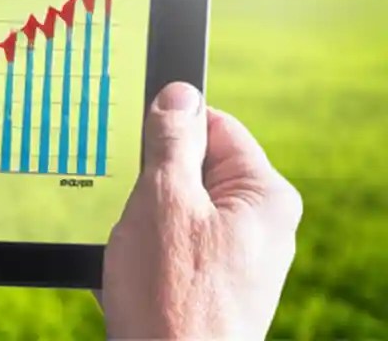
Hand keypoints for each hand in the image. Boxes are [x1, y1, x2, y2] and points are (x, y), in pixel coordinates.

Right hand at [101, 82, 302, 339]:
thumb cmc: (171, 295)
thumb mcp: (162, 200)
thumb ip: (172, 141)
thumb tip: (179, 94)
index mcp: (264, 197)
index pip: (214, 126)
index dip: (168, 127)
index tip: (132, 138)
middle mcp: (261, 227)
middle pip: (191, 170)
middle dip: (148, 182)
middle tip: (128, 205)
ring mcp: (237, 262)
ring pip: (173, 212)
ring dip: (138, 221)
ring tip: (128, 249)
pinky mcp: (211, 289)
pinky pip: (170, 250)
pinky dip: (142, 254)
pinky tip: (126, 273)